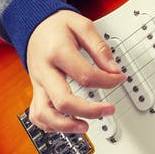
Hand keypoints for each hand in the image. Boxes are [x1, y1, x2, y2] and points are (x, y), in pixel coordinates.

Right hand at [26, 10, 125, 133]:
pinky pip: (37, 115)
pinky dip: (51, 125)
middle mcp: (44, 71)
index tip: (119, 79)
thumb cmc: (58, 26)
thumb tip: (113, 69)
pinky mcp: (36, 91)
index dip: (107, 81)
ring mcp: (37, 83)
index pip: (85, 76)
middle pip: (63, 101)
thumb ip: (99, 47)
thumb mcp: (82, 26)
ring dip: (65, 127)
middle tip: (108, 110)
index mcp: (57, 52)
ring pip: (43, 114)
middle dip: (88, 111)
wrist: (35, 26)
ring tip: (85, 127)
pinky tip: (67, 125)